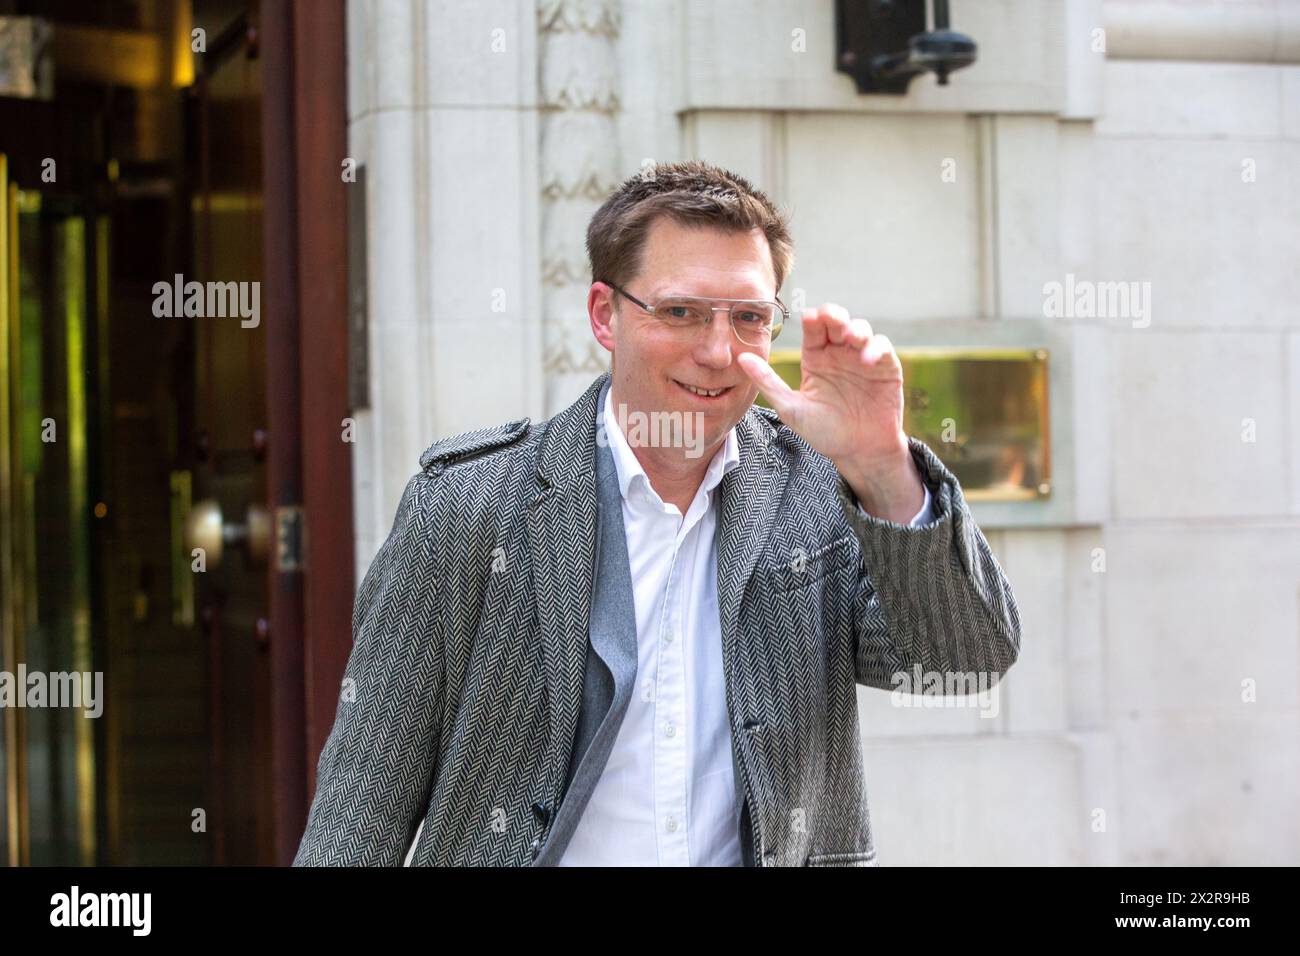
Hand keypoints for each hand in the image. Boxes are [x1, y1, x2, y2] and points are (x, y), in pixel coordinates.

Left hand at [736, 304, 924, 522]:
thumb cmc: (824, 432)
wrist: (858, 452)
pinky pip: (882, 347)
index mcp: (816, 357)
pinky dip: (875, 348)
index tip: (809, 319)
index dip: (813, 319)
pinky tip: (866, 360)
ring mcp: (862, 358)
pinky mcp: (885, 367)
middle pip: (837, 321)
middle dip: (834, 315)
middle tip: (829, 318)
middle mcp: (839, 353)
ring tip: (850, 338)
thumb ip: (768, 383)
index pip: (813, 328)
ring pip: (860, 329)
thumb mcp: (792, 409)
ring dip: (856, 329)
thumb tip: (741, 358)